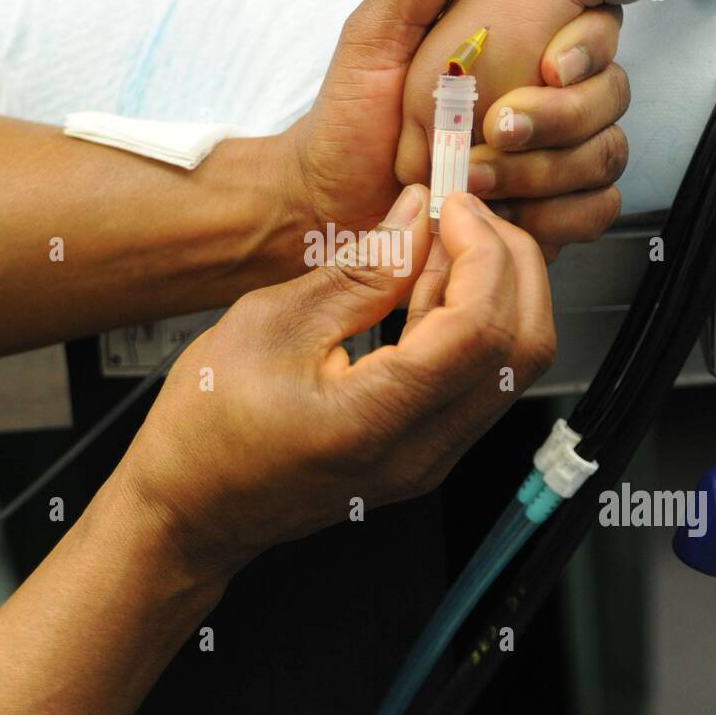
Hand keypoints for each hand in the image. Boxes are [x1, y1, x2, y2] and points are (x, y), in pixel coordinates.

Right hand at [122, 186, 553, 587]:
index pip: (480, 330)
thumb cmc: (208, 427)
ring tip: (440, 245)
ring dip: (497, 291)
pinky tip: (431, 287)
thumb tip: (415, 216)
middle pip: (522, 350)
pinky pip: (481, 381)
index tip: (453, 206)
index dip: (483, 254)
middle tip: (464, 215)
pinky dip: (475, 322)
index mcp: (373, 421)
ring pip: (512, 367)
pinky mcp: (428, 454)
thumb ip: (358, 273)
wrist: (193, 508)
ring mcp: (430, 461)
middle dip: (511, 265)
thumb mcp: (271, 324)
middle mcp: (419, 453)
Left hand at [284, 0, 627, 258]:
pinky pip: (593, 214)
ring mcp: (548, 164)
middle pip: (610, 100)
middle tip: (491, 132)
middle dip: (555, 121)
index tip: (545, 65)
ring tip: (472, 181)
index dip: (585, 50)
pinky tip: (506, 216)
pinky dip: (558, 219)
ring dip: (545, 174)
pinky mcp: (544, 219)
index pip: (596, 36)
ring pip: (606, 158)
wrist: (325, 207)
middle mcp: (543, 103)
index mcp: (515, 53)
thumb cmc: (348, 118)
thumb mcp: (378, 31)